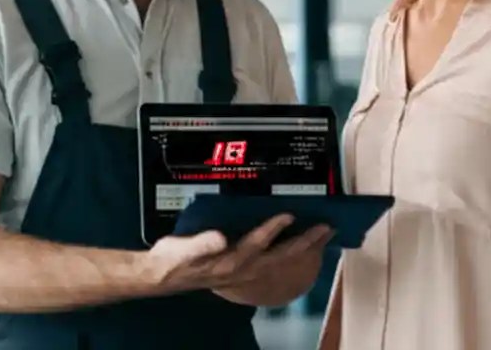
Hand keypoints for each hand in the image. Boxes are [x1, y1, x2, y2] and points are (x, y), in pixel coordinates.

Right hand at [141, 214, 323, 294]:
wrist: (164, 275)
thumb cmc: (173, 260)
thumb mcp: (180, 250)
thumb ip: (200, 244)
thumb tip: (219, 237)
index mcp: (228, 261)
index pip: (255, 244)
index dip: (273, 230)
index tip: (289, 215)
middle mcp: (241, 268)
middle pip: (280, 256)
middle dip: (305, 242)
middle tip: (326, 228)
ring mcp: (245, 271)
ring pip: (282, 260)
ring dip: (304, 249)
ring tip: (322, 235)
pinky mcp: (243, 268)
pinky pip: (274, 262)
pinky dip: (291, 254)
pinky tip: (301, 246)